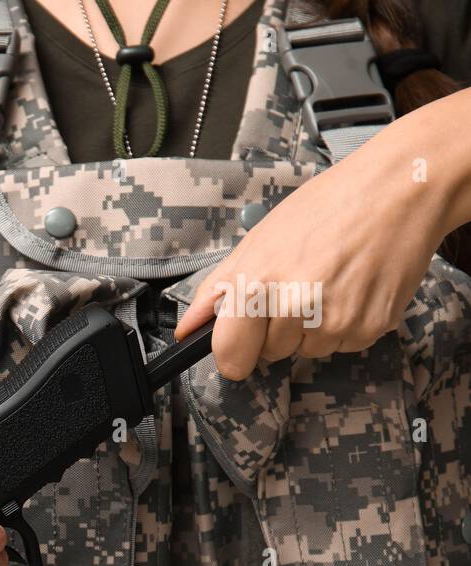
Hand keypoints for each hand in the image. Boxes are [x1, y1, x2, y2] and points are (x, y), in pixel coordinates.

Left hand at [175, 138, 446, 379]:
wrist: (397, 190)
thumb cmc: (324, 208)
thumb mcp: (258, 241)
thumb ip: (218, 290)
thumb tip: (185, 330)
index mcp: (259, 284)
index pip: (230, 356)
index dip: (232, 353)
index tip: (239, 344)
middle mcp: (295, 307)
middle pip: (270, 355)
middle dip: (276, 330)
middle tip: (297, 286)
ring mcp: (336, 321)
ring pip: (307, 352)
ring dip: (311, 328)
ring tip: (328, 283)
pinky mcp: (370, 328)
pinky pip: (342, 345)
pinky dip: (344, 325)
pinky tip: (351, 288)